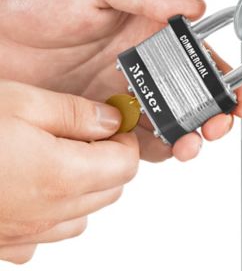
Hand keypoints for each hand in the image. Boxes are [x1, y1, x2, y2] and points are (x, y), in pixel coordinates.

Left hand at [0, 0, 241, 161]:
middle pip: (189, 96)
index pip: (196, 56)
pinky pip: (133, 144)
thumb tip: (192, 6)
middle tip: (220, 123)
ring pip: (167, 124)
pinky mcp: (98, 123)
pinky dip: (152, 150)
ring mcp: (120, 98)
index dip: (223, 76)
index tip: (240, 94)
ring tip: (191, 142)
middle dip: (213, 113)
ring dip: (188, 136)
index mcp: (146, 32)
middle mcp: (138, 67)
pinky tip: (159, 148)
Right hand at [0, 80, 137, 263]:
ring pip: (83, 213)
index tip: (112, 123)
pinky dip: (54, 208)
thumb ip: (76, 114)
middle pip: (110, 190)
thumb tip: (111, 119)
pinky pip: (48, 231)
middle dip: (109, 159)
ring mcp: (24, 233)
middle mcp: (47, 212)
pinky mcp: (2, 243)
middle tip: (87, 132)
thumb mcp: (22, 102)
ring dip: (85, 184)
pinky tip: (32, 183)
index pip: (125, 165)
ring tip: (59, 154)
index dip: (125, 140)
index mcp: (60, 175)